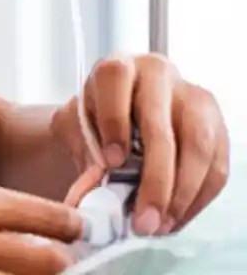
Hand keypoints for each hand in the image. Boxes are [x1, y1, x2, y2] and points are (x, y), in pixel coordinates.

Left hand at [53, 53, 230, 234]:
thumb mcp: (75, 128)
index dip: (113, 122)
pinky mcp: (216, 124)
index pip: (116, 83)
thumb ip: (82, 153)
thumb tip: (92, 199)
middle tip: (143, 219)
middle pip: (162, 126)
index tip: (111, 162)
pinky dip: (198, 197)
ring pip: (198, 147)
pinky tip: (177, 217)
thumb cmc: (94, 119)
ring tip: (160, 225)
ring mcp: (194, 97)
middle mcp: (159, 74)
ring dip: (181, 194)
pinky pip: (217, 164)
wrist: (119, 114)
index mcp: (118, 67)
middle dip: (154, 180)